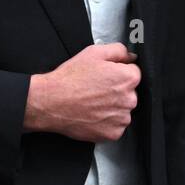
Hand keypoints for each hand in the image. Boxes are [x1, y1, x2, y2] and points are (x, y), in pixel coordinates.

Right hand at [24, 42, 140, 141]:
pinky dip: (106, 123)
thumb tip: (131, 57)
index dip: (117, 74)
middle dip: (116, 92)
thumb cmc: (70, 78)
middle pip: (129, 94)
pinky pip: (115, 127)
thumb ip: (118, 51)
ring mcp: (121, 118)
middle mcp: (129, 99)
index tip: (104, 78)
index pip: (133, 74)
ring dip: (112, 108)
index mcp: (128, 78)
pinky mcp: (113, 133)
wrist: (50, 102)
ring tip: (92, 104)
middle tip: (95, 91)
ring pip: (122, 111)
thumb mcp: (93, 53)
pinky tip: (92, 115)